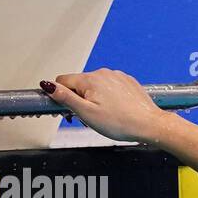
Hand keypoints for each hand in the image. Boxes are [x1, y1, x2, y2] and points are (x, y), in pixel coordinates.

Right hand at [40, 69, 170, 143]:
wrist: (150, 125)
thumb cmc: (121, 122)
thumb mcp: (87, 113)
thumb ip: (65, 98)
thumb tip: (47, 86)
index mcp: (90, 79)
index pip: (62, 81)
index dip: (62, 97)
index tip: (69, 111)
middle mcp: (103, 73)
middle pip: (80, 84)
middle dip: (80, 99)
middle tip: (90, 118)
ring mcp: (117, 76)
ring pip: (96, 86)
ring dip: (95, 99)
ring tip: (107, 116)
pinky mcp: (128, 82)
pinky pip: (111, 87)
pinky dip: (110, 97)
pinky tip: (117, 110)